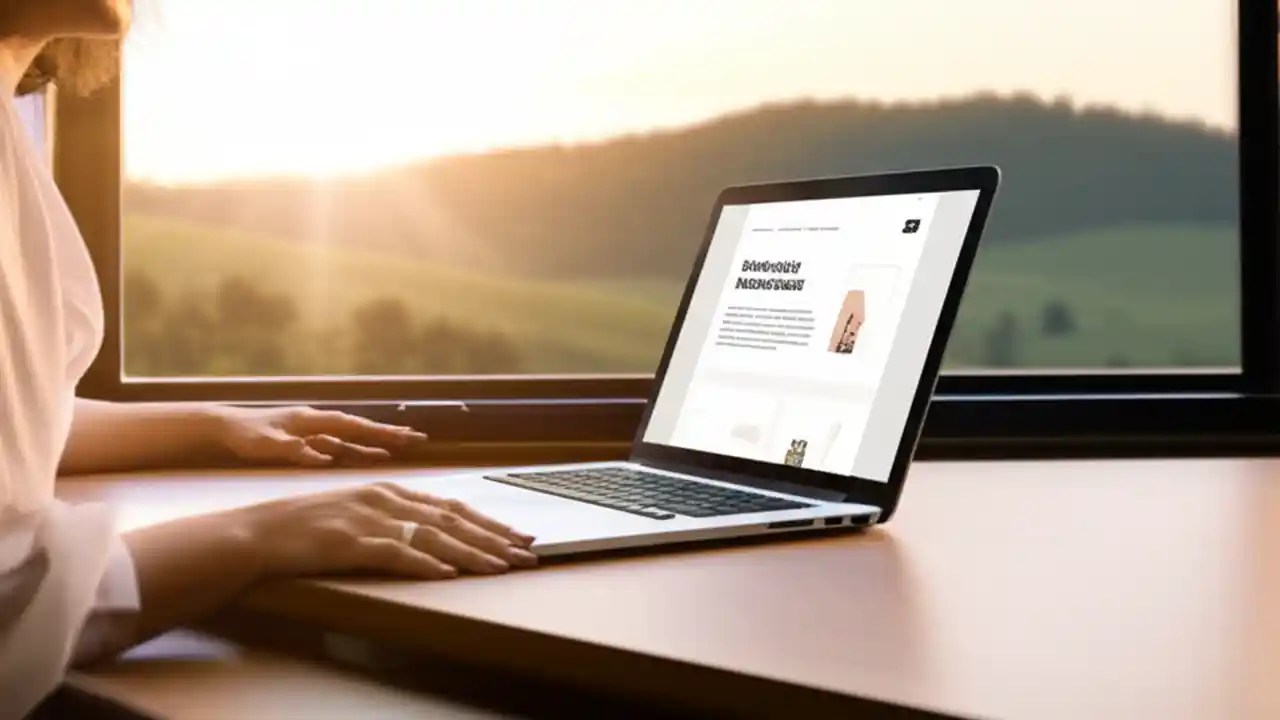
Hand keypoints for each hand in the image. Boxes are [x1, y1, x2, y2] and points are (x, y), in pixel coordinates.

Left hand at [213, 405, 426, 466]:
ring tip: (402, 446)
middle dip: (388, 433)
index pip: (352, 426)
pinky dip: (357, 450)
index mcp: (312, 421)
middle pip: (359, 429)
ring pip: (352, 438)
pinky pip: (340, 446)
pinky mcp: (309, 441)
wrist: (225, 426)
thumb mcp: (266, 445)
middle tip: (417, 438)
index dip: (379, 432)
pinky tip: (370, 456)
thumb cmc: (245, 435)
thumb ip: (293, 450)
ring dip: (376, 442)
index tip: (404, 437)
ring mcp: (315, 432)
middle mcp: (318, 423)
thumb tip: (321, 457)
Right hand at [238, 481, 537, 578]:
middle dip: (494, 537)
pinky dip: (424, 564)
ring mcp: (368, 520)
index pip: (451, 507)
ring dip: (472, 553)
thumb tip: (436, 539)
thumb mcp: (359, 513)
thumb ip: (395, 520)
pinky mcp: (349, 542)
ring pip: (432, 537)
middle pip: (452, 520)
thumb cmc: (308, 527)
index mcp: (389, 491)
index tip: (517, 535)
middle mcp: (385, 500)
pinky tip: (447, 573)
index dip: (488, 522)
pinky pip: (394, 554)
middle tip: (527, 552)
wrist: (260, 532)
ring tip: (501, 566)